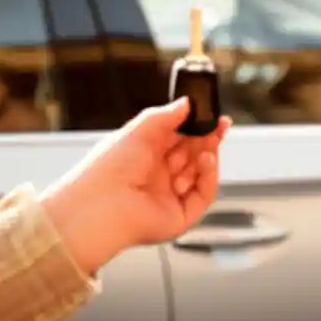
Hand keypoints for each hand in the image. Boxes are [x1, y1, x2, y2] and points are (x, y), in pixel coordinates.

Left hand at [40, 98, 231, 273]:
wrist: (101, 204)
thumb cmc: (110, 167)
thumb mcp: (140, 130)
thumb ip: (167, 115)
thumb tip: (187, 103)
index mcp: (144, 156)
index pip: (178, 139)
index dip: (197, 127)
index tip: (212, 115)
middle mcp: (157, 177)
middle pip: (191, 155)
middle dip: (207, 139)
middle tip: (220, 126)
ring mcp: (168, 197)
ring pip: (200, 174)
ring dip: (207, 156)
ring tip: (209, 143)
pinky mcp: (179, 217)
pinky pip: (203, 196)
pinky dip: (209, 177)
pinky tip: (207, 160)